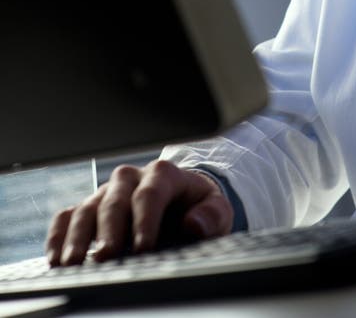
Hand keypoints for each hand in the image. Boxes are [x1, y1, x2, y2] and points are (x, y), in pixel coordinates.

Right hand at [45, 160, 233, 265]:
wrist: (182, 201)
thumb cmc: (197, 206)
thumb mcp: (216, 209)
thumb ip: (211, 215)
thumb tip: (194, 225)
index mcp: (164, 174)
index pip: (151, 193)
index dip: (146, 220)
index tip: (145, 247)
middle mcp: (131, 178)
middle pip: (116, 200)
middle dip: (110, 229)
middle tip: (106, 256)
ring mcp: (108, 192)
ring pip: (88, 207)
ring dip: (78, 235)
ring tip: (73, 262)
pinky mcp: (91, 207)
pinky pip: (69, 214)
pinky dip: (59, 233)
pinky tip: (56, 256)